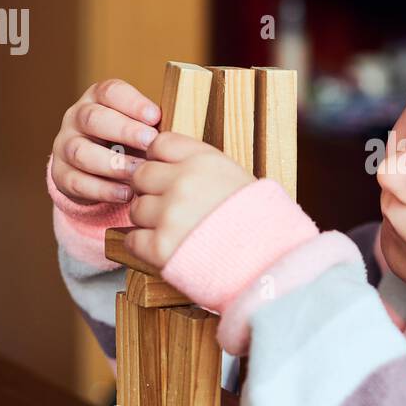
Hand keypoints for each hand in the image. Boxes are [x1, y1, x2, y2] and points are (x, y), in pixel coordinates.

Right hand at [51, 79, 161, 204]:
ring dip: (113, 163)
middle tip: (150, 142)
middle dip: (123, 130)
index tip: (155, 116)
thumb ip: (154, 127)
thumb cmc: (129, 143)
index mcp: (98, 99)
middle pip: (93, 118)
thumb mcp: (140, 128)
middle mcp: (77, 117)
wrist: (96, 170)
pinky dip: (104, 189)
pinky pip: (78, 181)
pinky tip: (127, 194)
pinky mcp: (61, 174)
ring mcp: (65, 145)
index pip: (110, 92)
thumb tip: (179, 136)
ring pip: (81, 151)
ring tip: (139, 173)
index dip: (132, 103)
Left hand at [126, 133, 253, 269]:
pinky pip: (133, 240)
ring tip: (174, 231)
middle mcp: (183, 182)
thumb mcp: (236, 177)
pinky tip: (165, 247)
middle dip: (150, 191)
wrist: (272, 261)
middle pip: (141, 176)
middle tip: (168, 207)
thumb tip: (169, 165)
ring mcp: (170, 214)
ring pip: (136, 209)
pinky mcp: (161, 247)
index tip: (167, 174)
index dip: (160, 160)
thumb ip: (202, 168)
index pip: (160, 144)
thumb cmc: (260, 221)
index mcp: (204, 160)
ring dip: (149, 220)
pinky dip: (144, 245)